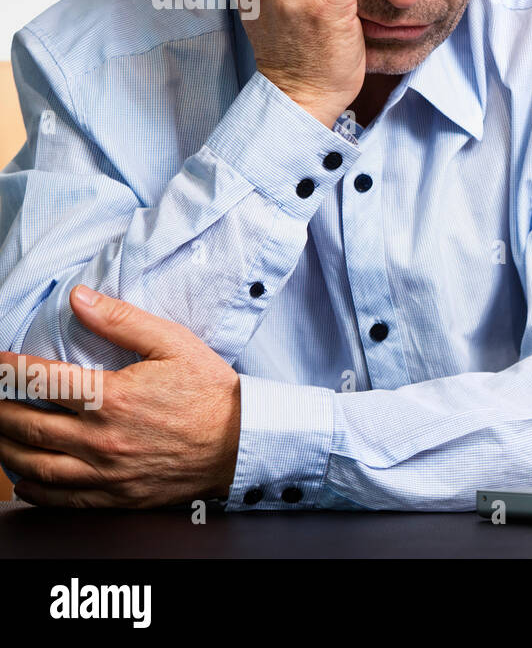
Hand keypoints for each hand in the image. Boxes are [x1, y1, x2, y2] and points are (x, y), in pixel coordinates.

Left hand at [0, 285, 241, 507]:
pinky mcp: (116, 496)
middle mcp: (101, 439)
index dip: (8, 370)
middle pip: (26, 426)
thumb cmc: (210, 391)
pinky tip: (22, 476)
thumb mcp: (173, 343)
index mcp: (112, 397)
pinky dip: (32, 488)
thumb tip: (79, 298)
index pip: (40, 380)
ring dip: (5, 448)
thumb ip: (122, 320)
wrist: (243, 441)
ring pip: (34, 465)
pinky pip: (60, 497)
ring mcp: (106, 472)